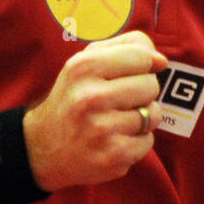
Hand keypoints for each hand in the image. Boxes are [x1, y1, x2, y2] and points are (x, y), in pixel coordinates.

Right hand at [23, 31, 168, 191]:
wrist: (42, 148)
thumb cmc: (74, 98)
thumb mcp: (86, 62)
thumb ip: (126, 47)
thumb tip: (161, 61)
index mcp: (84, 67)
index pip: (141, 55)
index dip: (143, 65)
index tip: (130, 74)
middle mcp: (91, 97)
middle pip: (151, 85)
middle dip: (141, 93)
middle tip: (118, 101)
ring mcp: (103, 129)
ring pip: (153, 114)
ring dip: (141, 118)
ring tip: (117, 121)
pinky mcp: (114, 156)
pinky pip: (149, 141)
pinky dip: (137, 142)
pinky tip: (115, 140)